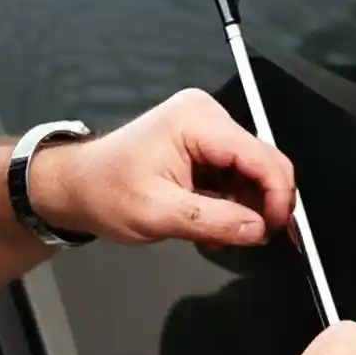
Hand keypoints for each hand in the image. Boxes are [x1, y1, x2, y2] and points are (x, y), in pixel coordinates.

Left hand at [32, 88, 294, 247]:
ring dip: (247, 205)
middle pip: (262, 161)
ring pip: (252, 170)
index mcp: (195, 120)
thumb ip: (213, 220)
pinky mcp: (203, 143)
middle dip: (265, 203)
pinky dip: (233, 200)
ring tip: (223, 233)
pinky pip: (235, 173)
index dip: (278, 196)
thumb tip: (258, 229)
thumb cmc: (104, 191)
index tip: (278, 232)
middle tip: (255, 239)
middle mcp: (206, 115)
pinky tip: (217, 221)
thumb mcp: (157, 213)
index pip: (260, 156)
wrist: (76, 186)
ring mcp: (205, 128)